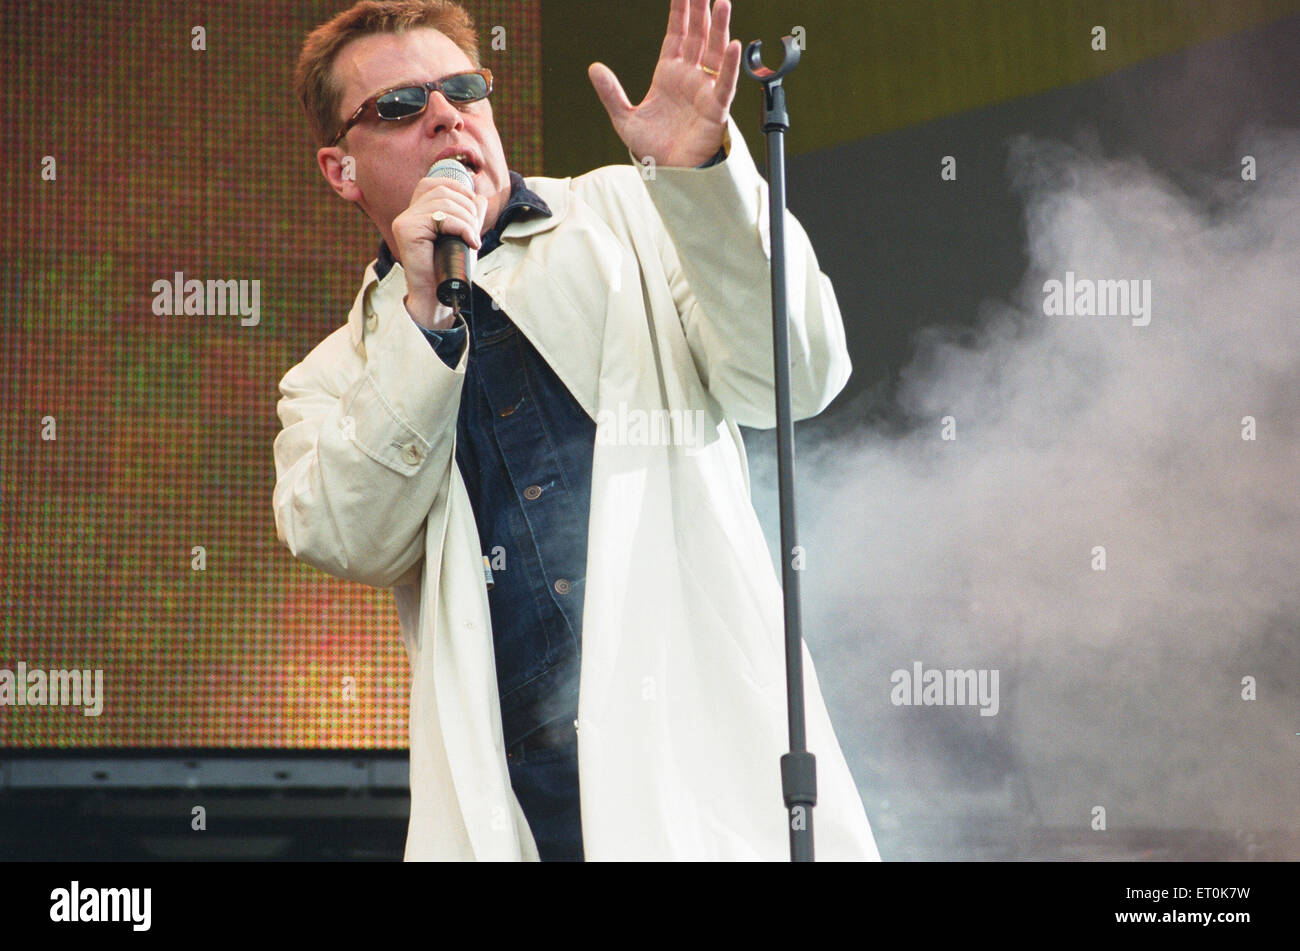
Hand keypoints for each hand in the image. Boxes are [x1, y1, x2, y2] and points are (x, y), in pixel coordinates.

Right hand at [391, 176, 487, 326]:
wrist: (437, 294)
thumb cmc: (449, 268)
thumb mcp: (463, 235)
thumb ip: (469, 215)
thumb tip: (479, 197)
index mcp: (417, 211)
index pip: (438, 183)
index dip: (460, 191)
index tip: (474, 212)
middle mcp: (408, 213)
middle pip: (443, 191)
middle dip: (467, 208)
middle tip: (475, 231)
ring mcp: (405, 220)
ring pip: (444, 203)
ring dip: (467, 220)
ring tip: (472, 239)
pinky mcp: (406, 229)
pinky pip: (439, 218)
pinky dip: (461, 228)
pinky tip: (470, 242)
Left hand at [588, 0, 740, 168]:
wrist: (668, 172)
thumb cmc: (652, 147)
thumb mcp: (624, 118)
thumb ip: (611, 93)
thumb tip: (594, 68)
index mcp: (668, 74)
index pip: (675, 35)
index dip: (678, 12)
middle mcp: (689, 77)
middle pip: (697, 36)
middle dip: (700, 11)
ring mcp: (704, 90)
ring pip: (714, 52)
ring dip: (718, 28)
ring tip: (721, 3)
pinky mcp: (715, 107)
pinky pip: (724, 82)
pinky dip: (729, 65)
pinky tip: (732, 44)